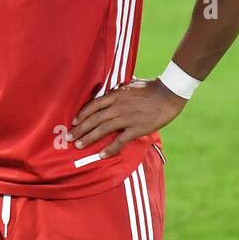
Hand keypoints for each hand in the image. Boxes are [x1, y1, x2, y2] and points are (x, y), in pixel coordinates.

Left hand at [68, 78, 185, 158]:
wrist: (168, 94)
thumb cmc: (150, 87)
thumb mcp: (130, 85)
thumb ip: (118, 90)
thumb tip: (109, 93)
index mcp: (115, 95)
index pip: (93, 105)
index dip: (82, 114)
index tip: (74, 122)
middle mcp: (118, 107)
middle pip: (94, 119)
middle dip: (80, 129)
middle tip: (70, 137)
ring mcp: (126, 118)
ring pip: (103, 130)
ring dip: (89, 138)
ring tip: (79, 145)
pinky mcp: (136, 129)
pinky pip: (120, 140)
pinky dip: (110, 148)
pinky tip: (101, 155)